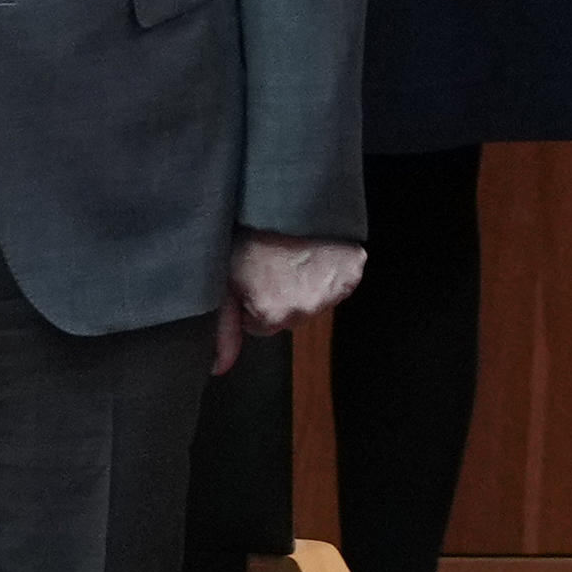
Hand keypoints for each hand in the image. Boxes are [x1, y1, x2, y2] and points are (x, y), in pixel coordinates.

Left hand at [214, 231, 368, 368]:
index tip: (252, 277)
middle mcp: (305, 310)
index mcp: (271, 315)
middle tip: (271, 264)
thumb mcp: (224, 282)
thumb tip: (219, 369)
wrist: (283, 202)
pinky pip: (340, 282)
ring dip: (305, 283)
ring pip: (314, 300)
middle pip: (290, 315)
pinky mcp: (352, 273)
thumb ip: (222, 329)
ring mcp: (332, 292)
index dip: (254, 300)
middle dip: (281, 295)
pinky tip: (315, 253)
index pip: (261, 325)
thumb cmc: (249, 237)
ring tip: (292, 256)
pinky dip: (330, 270)